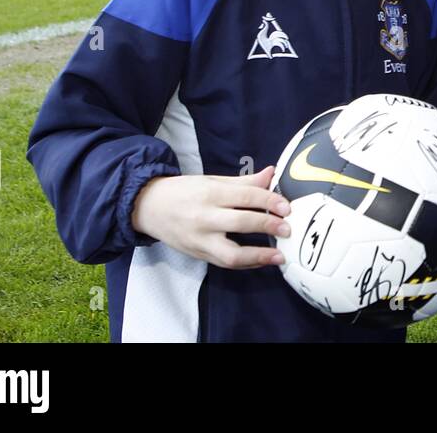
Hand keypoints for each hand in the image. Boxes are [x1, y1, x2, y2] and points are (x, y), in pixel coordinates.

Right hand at [130, 164, 291, 268]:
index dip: (269, 201)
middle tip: (288, 229)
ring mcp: (199, 239)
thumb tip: (272, 173)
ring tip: (279, 256)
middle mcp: (204, 217)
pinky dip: (245, 263)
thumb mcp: (212, 180)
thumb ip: (244, 182)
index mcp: (210, 193)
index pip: (245, 197)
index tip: (287, 207)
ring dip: (258, 256)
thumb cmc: (184, 191)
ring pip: (230, 254)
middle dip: (267, 226)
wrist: (148, 207)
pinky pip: (224, 263)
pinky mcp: (197, 254)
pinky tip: (262, 260)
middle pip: (240, 223)